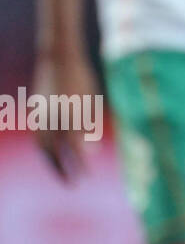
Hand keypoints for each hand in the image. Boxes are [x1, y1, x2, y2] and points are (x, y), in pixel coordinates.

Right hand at [32, 51, 98, 180]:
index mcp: (68, 114)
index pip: (74, 147)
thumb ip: (89, 127)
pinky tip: (53, 155)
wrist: (57, 58)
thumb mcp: (90, 101)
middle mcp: (52, 118)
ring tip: (62, 172)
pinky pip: (39, 137)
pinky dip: (46, 149)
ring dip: (52, 162)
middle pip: (54, 152)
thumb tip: (89, 153)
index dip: (80, 164)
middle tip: (72, 184)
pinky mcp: (35, 113)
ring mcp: (40, 116)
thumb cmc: (80, 78)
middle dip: (62, 170)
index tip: (87, 177)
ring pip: (43, 146)